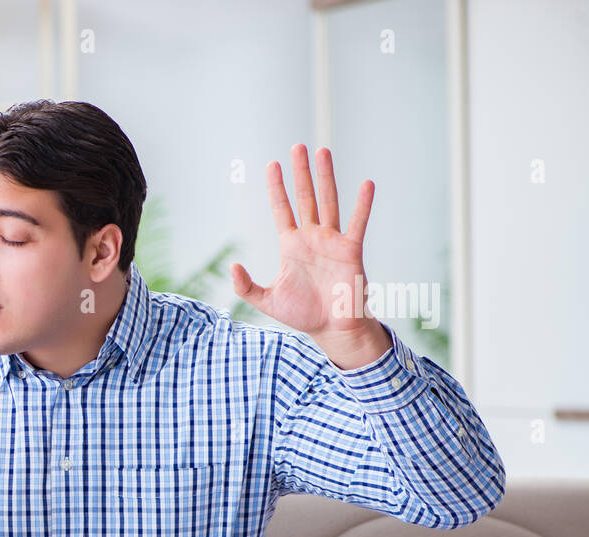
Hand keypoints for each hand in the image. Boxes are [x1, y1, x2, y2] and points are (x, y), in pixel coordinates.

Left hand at [231, 144, 390, 365]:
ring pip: (329, 202)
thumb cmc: (302, 314)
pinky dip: (363, 204)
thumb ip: (246, 285)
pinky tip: (366, 184)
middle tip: (297, 146)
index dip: (277, 188)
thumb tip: (232, 266)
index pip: (282, 209)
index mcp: (291, 245)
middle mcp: (312, 237)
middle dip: (301, 172)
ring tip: (323, 152)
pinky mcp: (351, 250)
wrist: (331, 329)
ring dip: (326, 177)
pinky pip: (358, 223)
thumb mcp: (266, 300)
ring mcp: (332, 241)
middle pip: (305, 197)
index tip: (271, 165)